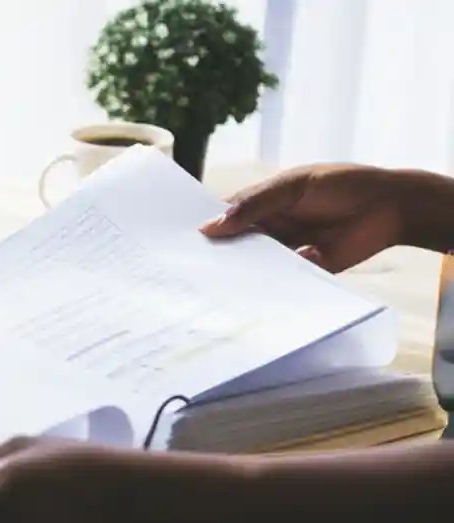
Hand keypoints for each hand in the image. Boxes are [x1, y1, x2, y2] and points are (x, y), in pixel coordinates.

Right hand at [199, 164, 453, 271]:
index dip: (201, 228)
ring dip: (235, 274)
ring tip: (206, 289)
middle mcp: (267, 230)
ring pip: (252, 266)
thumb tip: (209, 227)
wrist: (388, 207)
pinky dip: (264, 288)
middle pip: (232, 246)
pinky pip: (277, 282)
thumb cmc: (340, 185)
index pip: (222, 218)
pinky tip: (244, 297)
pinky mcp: (302, 273)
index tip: (174, 243)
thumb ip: (253, 205)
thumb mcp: (292, 187)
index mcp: (260, 205)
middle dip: (212, 257)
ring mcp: (283, 253)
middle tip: (182, 272)